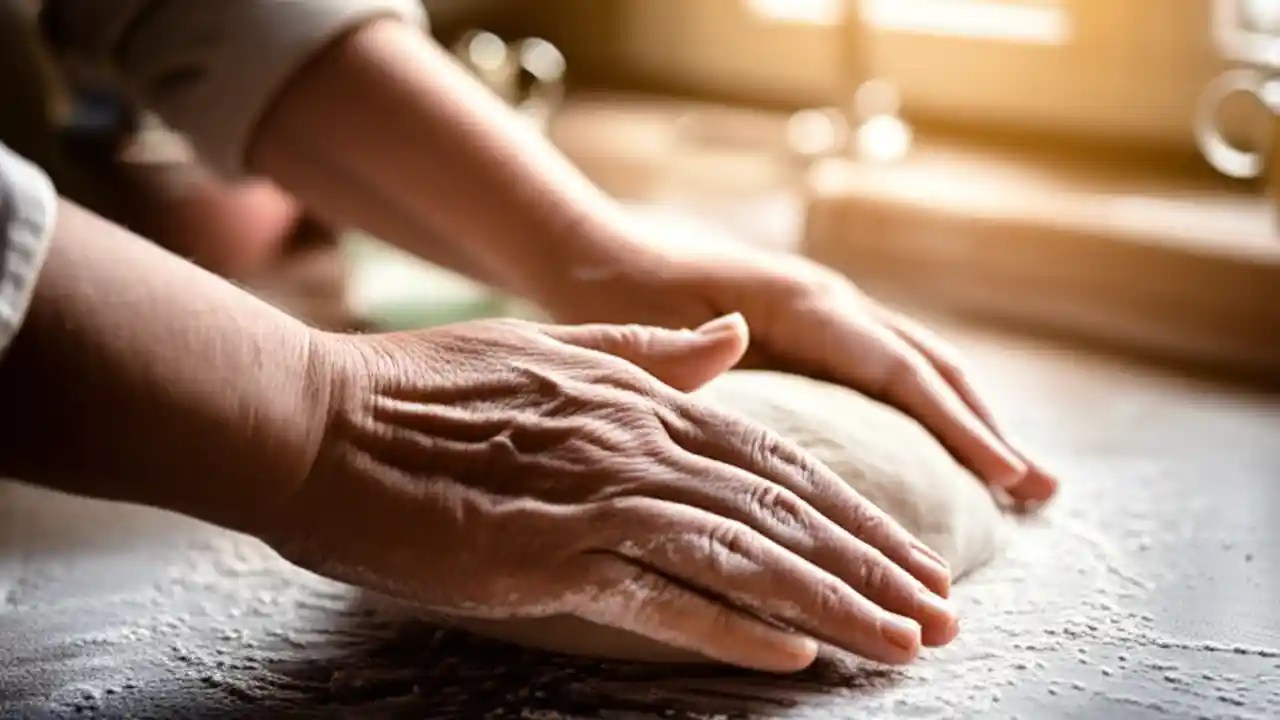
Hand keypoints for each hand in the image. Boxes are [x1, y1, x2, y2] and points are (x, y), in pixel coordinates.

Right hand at [269, 316, 958, 671]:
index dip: (855, 512)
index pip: (778, 462)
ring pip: (745, 558)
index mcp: (641, 402)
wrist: (316, 420)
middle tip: (942, 616)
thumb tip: (731, 338)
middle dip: (875, 566)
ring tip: (902, 648)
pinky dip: (730, 632)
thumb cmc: (422, 390)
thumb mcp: (547, 352)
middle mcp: (637, 447)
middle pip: (784, 514)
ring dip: (832, 607)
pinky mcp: (547, 558)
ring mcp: (596, 502)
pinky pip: (659, 599)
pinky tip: (792, 660)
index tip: (915, 553)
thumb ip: (647, 352)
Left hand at [538, 240, 1057, 506]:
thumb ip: (687, 339)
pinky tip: (948, 454)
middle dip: (988, 428)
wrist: (603, 261)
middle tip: (1045, 490)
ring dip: (972, 421)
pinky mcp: (818, 334)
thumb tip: (741, 335)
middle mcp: (831, 304)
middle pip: (930, 367)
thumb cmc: (623, 300)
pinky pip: (892, 376)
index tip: (1008, 476)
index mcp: (801, 305)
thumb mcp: (647, 326)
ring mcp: (830, 316)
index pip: (897, 370)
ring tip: (1020, 482)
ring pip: (921, 369)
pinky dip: (932, 413)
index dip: (956, 425)